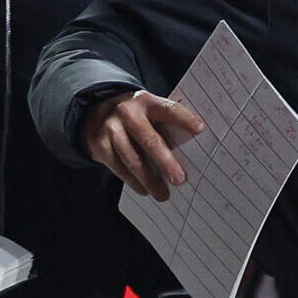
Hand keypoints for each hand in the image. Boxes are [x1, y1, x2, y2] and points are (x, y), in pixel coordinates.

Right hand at [82, 91, 205, 201]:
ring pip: (133, 159)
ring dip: (150, 180)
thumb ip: (166, 123)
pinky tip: (145, 190)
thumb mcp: (149, 110)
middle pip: (149, 140)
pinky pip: (119, 168)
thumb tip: (195, 146)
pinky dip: (134, 182)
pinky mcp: (100, 145)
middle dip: (166, 162)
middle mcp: (128, 113)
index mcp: (147, 102)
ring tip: (163, 194)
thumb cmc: (135, 115)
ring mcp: (112, 129)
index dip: (184, 119)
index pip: (169, 109)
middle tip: (179, 179)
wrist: (96, 111)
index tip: (200, 130)